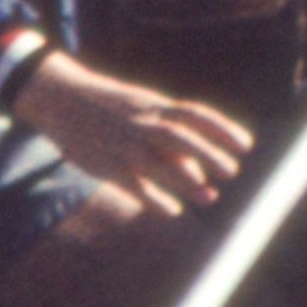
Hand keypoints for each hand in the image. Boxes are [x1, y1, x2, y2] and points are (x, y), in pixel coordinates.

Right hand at [12, 48, 251, 209]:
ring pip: (155, 161)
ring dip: (183, 179)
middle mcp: (140, 123)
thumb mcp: (142, 112)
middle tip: (232, 171)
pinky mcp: (103, 163)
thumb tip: (200, 174)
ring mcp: (121, 143)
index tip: (246, 145)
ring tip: (209, 197)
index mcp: (153, 106)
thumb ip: (171, 139)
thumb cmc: (110, 108)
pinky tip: (172, 211)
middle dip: (207, 153)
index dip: (222, 129)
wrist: (59, 96)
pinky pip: (131, 184)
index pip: (194, 115)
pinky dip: (153, 198)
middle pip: (178, 136)